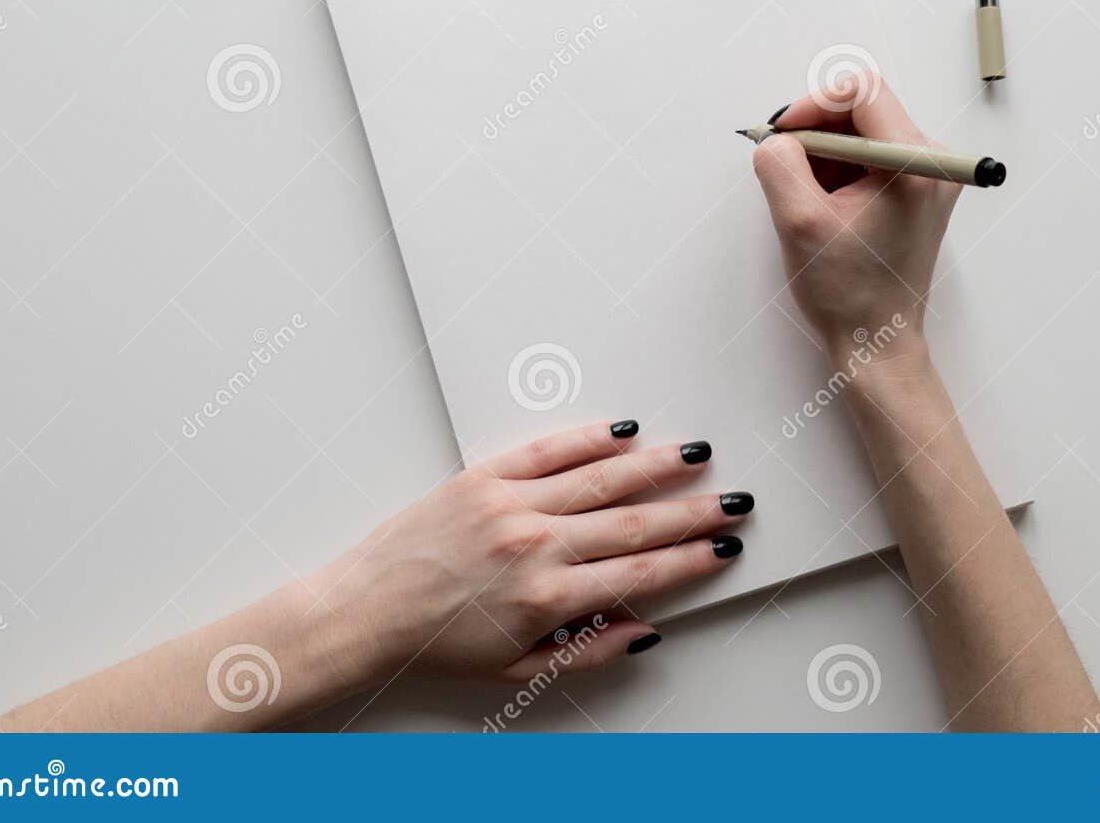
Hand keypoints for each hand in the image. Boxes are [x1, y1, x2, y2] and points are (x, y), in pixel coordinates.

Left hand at [305, 421, 746, 686]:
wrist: (366, 610)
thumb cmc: (437, 642)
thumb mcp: (517, 668)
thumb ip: (588, 652)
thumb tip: (644, 631)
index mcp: (548, 598)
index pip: (640, 572)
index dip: (689, 560)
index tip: (722, 548)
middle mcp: (535, 546)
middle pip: (636, 522)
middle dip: (692, 512)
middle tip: (732, 500)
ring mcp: (510, 505)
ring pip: (602, 479)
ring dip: (657, 467)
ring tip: (695, 457)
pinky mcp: (482, 477)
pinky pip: (548, 451)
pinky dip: (589, 438)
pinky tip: (624, 431)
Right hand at [750, 76, 958, 355]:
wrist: (877, 340)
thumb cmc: (847, 293)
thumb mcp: (798, 222)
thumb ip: (779, 164)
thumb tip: (776, 138)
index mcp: (914, 165)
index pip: (863, 91)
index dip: (813, 105)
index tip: (784, 136)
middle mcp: (933, 163)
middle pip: (865, 109)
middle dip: (817, 134)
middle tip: (789, 171)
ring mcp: (929, 178)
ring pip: (864, 133)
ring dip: (826, 156)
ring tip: (811, 201)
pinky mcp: (919, 192)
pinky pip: (872, 157)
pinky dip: (841, 172)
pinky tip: (828, 208)